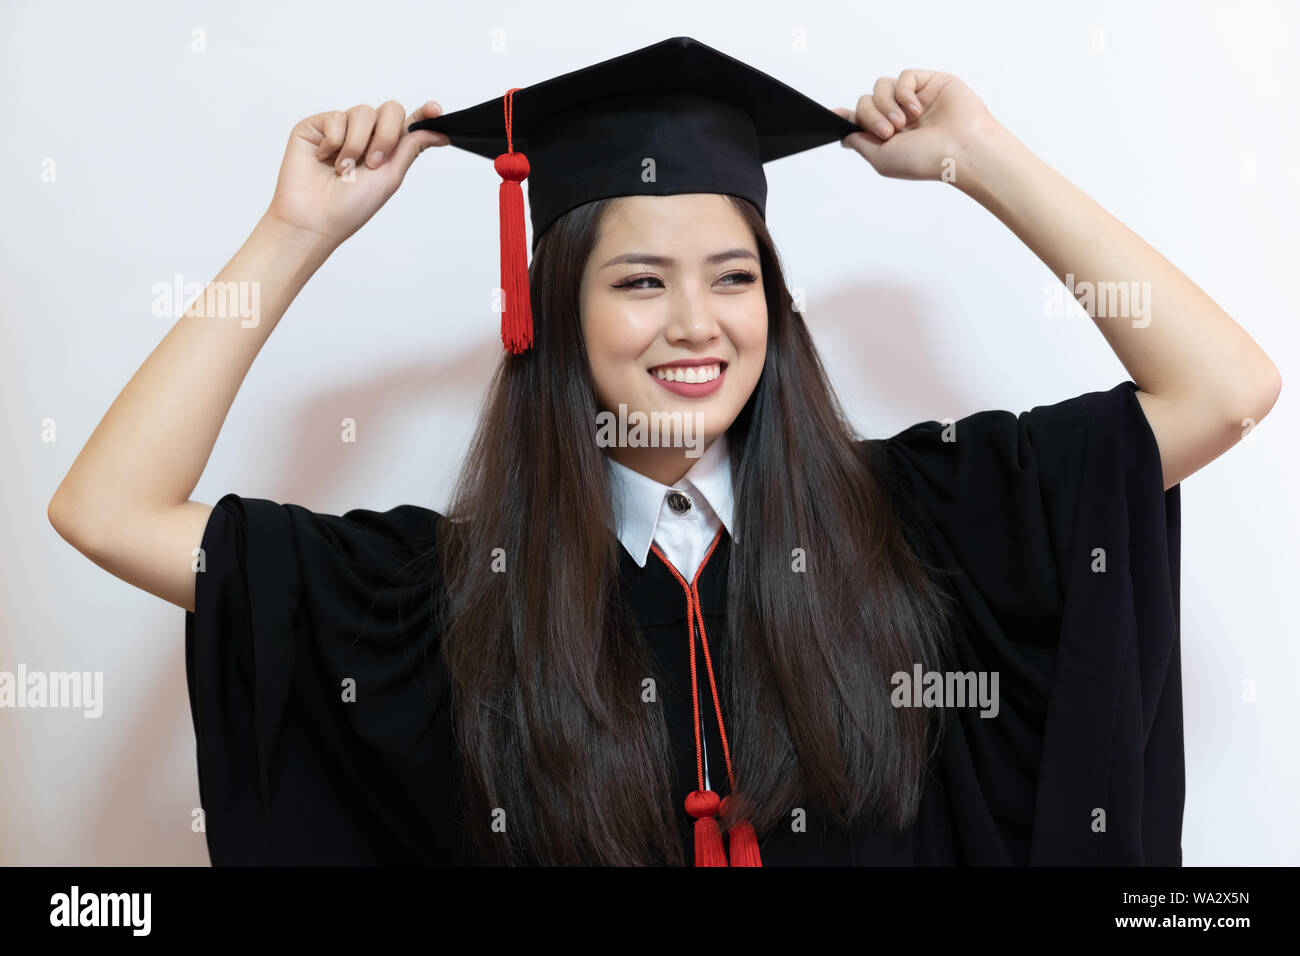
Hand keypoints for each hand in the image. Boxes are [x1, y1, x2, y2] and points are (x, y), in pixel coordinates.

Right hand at [264, 100, 448, 249]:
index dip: (423, 114)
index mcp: (384, 149)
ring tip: (344, 169)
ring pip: (363, 112)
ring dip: (357, 145)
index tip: (435, 111)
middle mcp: (364, 135)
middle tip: (373, 163)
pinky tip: (324, 159)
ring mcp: (340, 128)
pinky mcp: (316, 125)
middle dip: (387, 136)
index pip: (407, 124)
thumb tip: (438, 133)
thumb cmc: (349, 206)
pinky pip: (336, 117)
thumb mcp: (390, 177)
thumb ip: (410, 148)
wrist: (314, 218)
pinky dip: (334, 142)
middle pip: (390, 110)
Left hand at [833, 71, 997, 181]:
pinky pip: (903, 77)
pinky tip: (915, 109)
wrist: (961, 150)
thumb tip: (844, 135)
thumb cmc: (926, 160)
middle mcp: (899, 115)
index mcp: (888, 134)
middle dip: (871, 116)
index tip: (833, 116)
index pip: (861, 119)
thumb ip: (860, 143)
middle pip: (865, 102)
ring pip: (880, 86)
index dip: (847, 116)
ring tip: (903, 123)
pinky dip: (904, 93)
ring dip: (885, 105)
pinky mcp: (929, 82)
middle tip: (888, 132)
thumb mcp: (882, 158)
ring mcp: (914, 98)